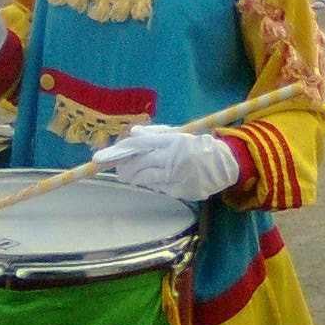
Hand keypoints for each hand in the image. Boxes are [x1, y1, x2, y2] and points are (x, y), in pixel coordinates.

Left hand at [91, 125, 241, 200]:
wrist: (224, 163)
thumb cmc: (197, 144)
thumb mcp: (178, 134)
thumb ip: (154, 134)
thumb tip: (132, 134)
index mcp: (171, 142)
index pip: (138, 147)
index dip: (119, 152)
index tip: (100, 158)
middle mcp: (172, 160)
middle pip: (139, 166)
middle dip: (125, 168)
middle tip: (119, 168)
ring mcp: (176, 178)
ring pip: (146, 180)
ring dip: (134, 177)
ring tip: (128, 174)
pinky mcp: (181, 191)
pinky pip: (159, 188)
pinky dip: (151, 183)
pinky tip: (150, 179)